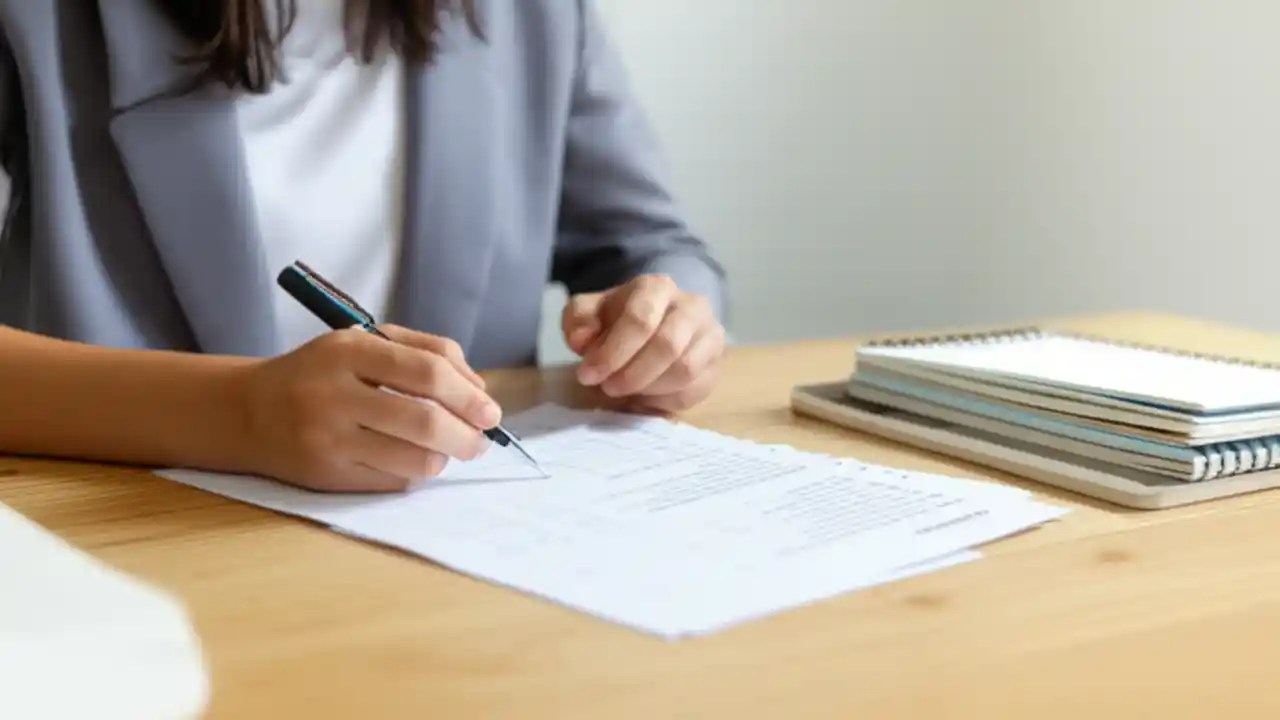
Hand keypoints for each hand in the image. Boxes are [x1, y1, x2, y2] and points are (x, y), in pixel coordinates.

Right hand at [235, 326, 499, 491]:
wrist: (248, 411)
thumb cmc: (323, 372)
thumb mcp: (366, 342)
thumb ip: (427, 352)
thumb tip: (480, 390)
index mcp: (348, 350)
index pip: (427, 372)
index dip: (469, 395)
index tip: (491, 413)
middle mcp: (333, 394)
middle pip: (425, 422)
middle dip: (467, 437)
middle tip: (480, 442)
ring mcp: (327, 439)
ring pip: (413, 460)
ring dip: (443, 458)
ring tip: (445, 450)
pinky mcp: (326, 476)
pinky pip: (392, 482)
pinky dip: (414, 474)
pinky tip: (409, 460)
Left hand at [562, 274, 724, 413]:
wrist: (653, 323)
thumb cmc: (616, 319)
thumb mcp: (588, 313)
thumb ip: (579, 321)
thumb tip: (582, 340)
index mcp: (657, 287)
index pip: (640, 320)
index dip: (612, 353)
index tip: (588, 375)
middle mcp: (692, 305)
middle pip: (668, 346)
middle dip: (632, 374)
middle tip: (608, 388)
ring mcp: (711, 335)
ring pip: (685, 371)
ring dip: (648, 388)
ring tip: (625, 390)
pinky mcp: (716, 364)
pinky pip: (694, 390)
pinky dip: (664, 399)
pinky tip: (645, 395)